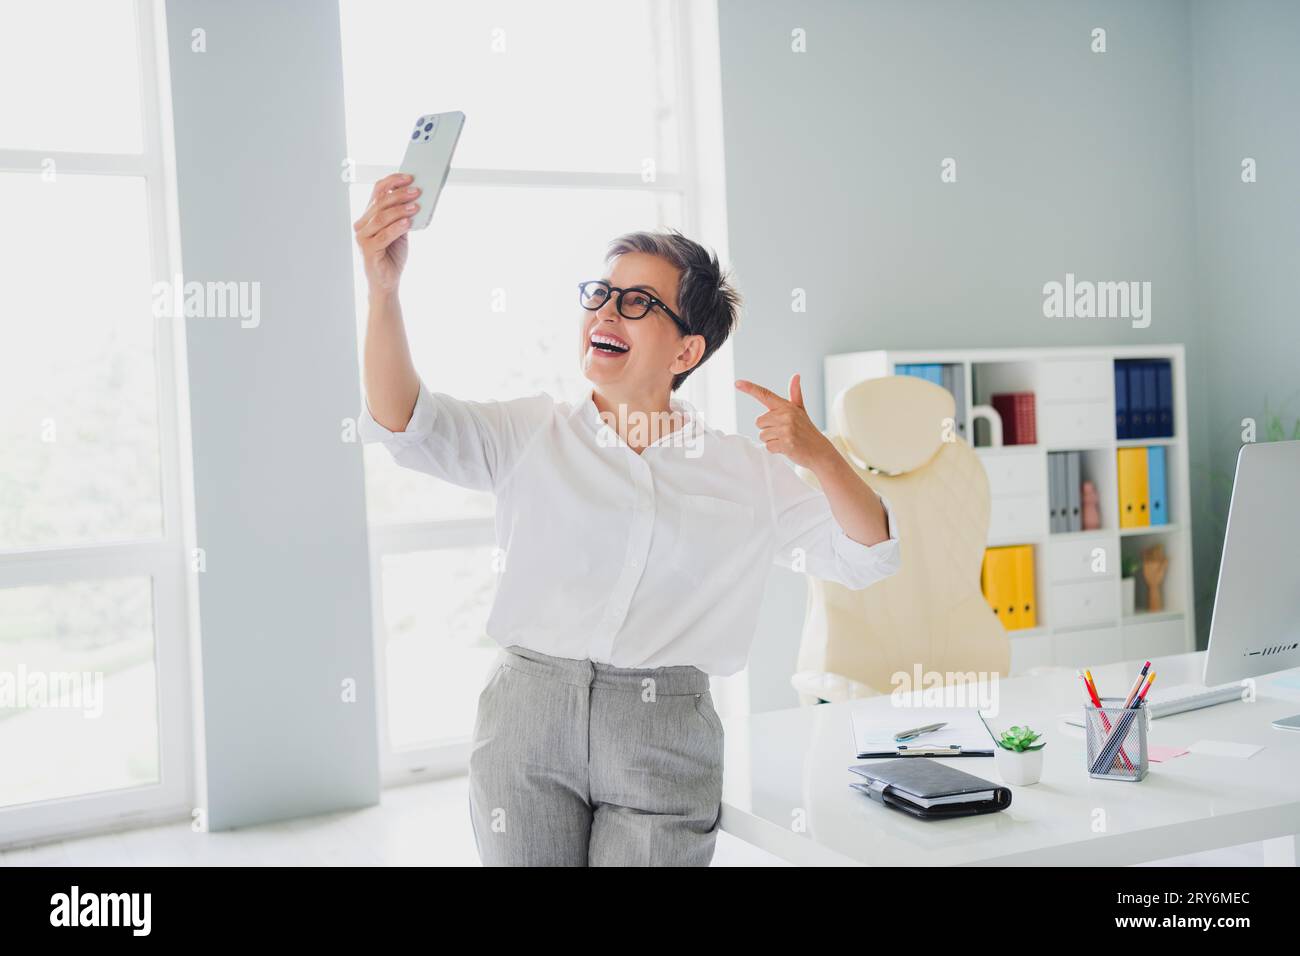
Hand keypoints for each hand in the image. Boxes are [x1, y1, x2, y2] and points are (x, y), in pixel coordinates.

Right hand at [353, 173, 420, 294]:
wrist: (387, 282)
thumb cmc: (392, 255)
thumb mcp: (400, 231)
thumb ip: (403, 216)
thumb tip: (416, 198)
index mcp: (369, 216)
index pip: (377, 192)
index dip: (392, 182)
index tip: (408, 177)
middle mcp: (362, 224)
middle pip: (380, 204)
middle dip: (400, 195)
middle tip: (417, 191)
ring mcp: (363, 237)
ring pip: (381, 218)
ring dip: (400, 210)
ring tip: (415, 206)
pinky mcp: (368, 250)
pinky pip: (383, 235)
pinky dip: (396, 228)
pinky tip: (408, 223)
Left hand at [735, 373, 836, 470]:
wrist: (820, 451)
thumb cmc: (807, 431)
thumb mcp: (801, 410)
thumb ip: (795, 394)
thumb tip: (795, 375)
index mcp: (787, 406)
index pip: (765, 395)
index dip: (750, 388)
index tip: (737, 383)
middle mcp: (786, 415)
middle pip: (759, 422)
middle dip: (768, 429)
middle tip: (784, 432)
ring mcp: (786, 429)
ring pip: (762, 435)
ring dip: (772, 440)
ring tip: (786, 440)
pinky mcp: (786, 443)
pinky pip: (768, 447)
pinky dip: (775, 449)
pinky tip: (787, 447)